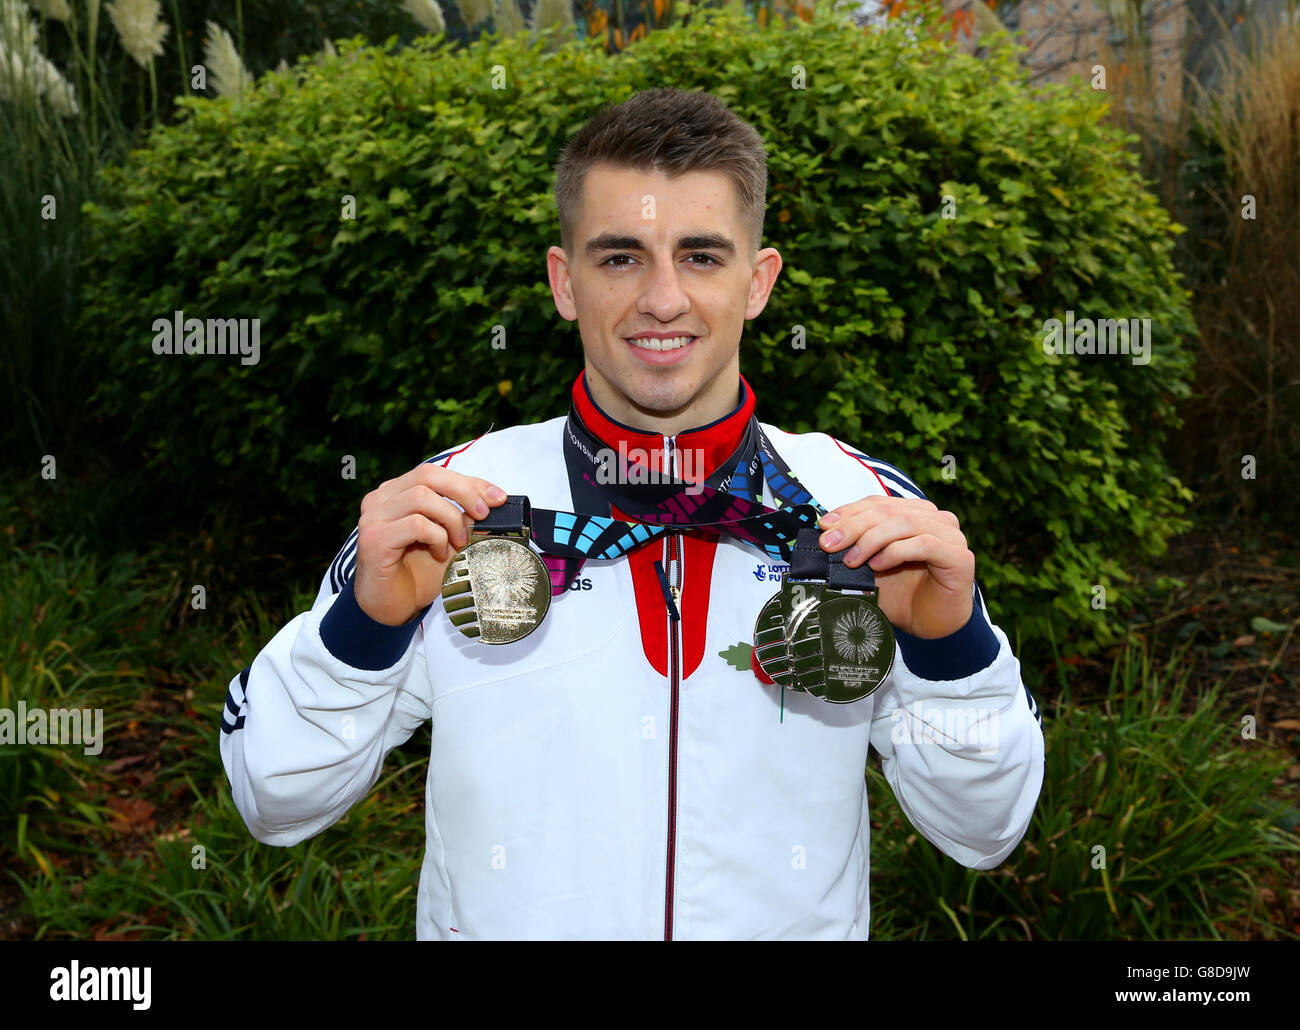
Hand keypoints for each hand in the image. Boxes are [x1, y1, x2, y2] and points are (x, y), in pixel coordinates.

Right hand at [353, 463, 508, 625]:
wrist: (391, 607)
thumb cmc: (418, 573)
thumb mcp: (449, 539)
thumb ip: (463, 518)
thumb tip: (493, 503)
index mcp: (396, 492)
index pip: (435, 473)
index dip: (469, 482)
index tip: (497, 497)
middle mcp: (380, 499)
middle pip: (427, 475)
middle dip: (464, 491)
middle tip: (483, 514)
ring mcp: (374, 517)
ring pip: (422, 497)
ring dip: (450, 520)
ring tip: (458, 542)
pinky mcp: (374, 538)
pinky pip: (416, 524)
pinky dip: (437, 538)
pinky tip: (439, 554)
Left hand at [816, 496, 974, 638]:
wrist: (931, 626)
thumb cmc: (903, 595)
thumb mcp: (870, 567)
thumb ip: (854, 548)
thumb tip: (825, 538)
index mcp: (914, 513)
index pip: (878, 503)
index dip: (849, 511)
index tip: (825, 526)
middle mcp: (935, 519)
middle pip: (889, 510)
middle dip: (854, 526)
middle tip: (830, 544)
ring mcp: (950, 535)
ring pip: (905, 523)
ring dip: (872, 540)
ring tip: (852, 560)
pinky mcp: (959, 556)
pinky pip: (924, 544)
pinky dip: (896, 552)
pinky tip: (878, 565)